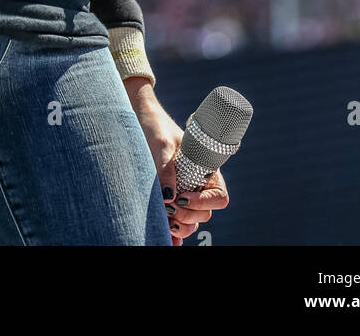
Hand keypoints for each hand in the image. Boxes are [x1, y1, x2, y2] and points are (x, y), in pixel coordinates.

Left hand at [124, 79, 229, 245]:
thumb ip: (166, 168)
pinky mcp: (170, 199)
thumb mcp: (161, 143)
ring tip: (164, 217)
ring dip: (180, 225)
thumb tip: (169, 197)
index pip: (219, 196)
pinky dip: (173, 233)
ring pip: (191, 222)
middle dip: (188, 215)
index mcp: (206, 169)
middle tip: (168, 206)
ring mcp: (185, 193)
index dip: (205, 202)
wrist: (140, 121)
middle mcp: (198, 184)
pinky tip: (166, 237)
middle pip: (205, 213)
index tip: (184, 197)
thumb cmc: (156, 127)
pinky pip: (177, 222)